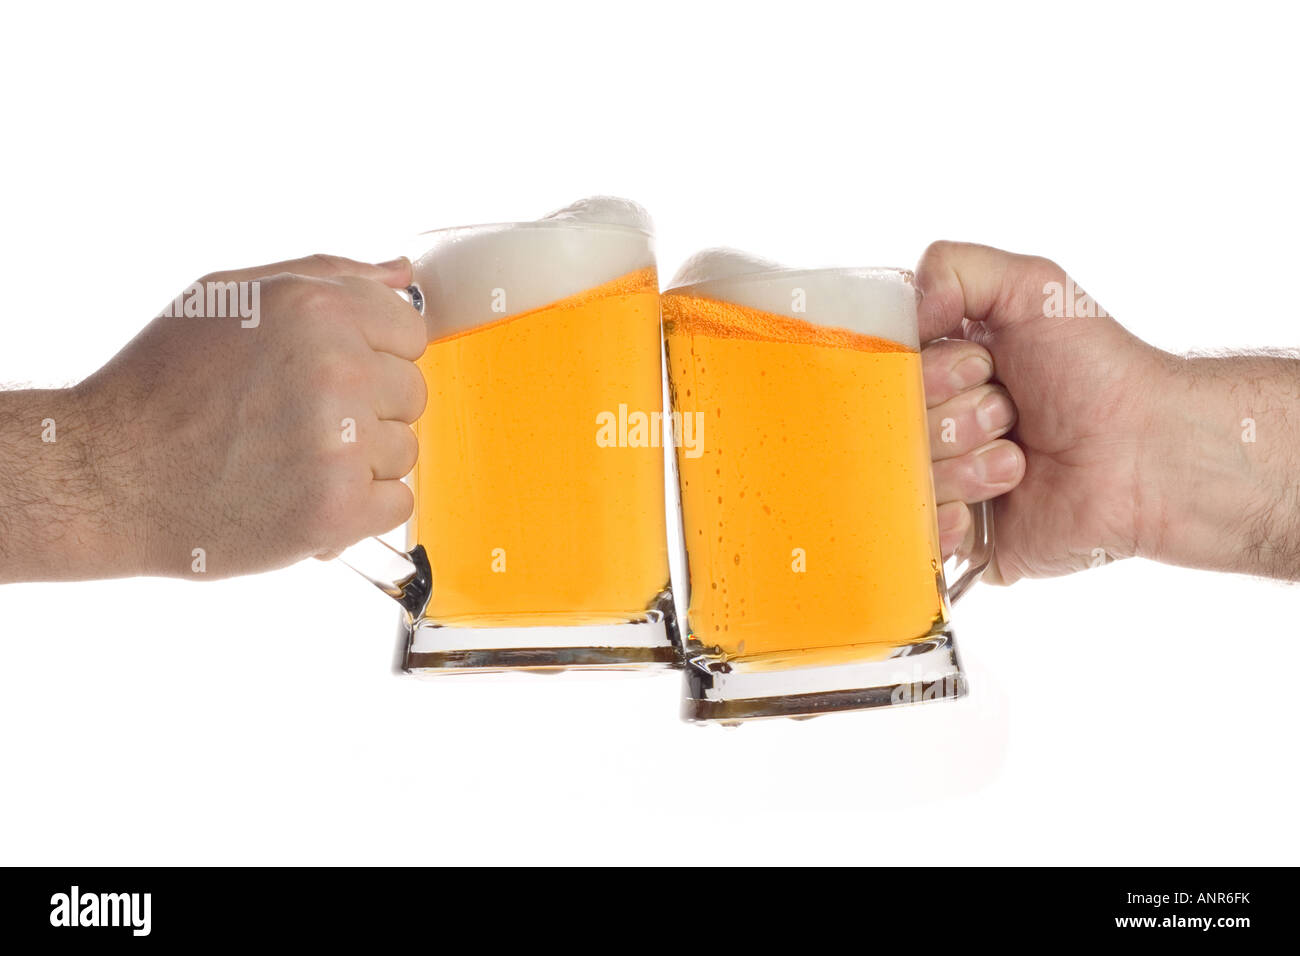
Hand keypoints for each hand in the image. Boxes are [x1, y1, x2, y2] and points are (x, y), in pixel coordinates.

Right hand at [71, 254, 426, 578]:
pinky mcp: (338, 508)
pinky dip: (357, 510)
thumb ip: (326, 277)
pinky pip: (397, 504)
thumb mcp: (229, 297)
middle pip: (411, 392)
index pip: (411, 331)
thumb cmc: (162, 386)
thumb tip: (403, 275)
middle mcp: (338, 369)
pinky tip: (301, 496)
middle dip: (366, 410)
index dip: (371, 356)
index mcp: (316, 308)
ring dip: (358, 463)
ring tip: (288, 461)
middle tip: (293, 423)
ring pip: (403, 451)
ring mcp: (341, 442)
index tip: (324, 377)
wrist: (105, 478)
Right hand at [919, 241, 1171, 583]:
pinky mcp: (959, 538)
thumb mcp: (1031, 287)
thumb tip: (908, 309)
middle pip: (889, 427)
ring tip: (1019, 460)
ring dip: (966, 466)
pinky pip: (917, 533)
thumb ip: (954, 267)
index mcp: (939, 369)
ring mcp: (943, 482)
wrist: (1148, 453)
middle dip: (954, 417)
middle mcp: (934, 423)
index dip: (924, 371)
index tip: (978, 367)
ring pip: (904, 479)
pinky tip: (997, 502)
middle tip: (1008, 412)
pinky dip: (952, 517)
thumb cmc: (1099, 371)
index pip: (881, 373)